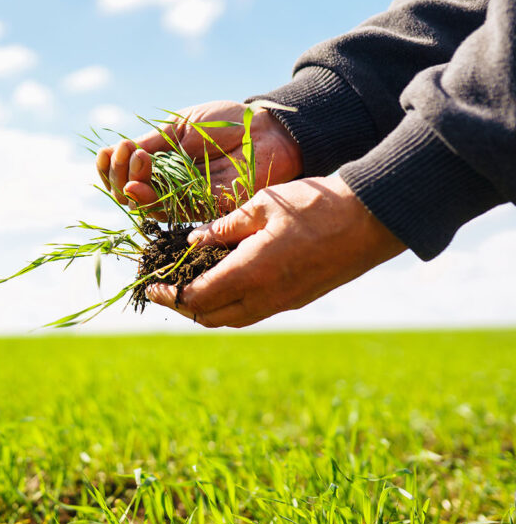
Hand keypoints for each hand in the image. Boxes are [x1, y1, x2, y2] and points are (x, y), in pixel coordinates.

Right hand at [95, 100, 302, 209]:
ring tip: (137, 159)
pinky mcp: (200, 212)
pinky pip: (166, 212)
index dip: (111, 168)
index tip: (107, 151)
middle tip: (125, 152)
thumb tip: (113, 154)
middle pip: (128, 194)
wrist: (264, 130)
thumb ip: (149, 143)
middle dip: (117, 175)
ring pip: (143, 205)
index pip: (126, 175)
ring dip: (129, 184)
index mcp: (161, 166)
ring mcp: (183, 200)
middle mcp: (169, 186)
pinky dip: (147, 199)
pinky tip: (139, 183)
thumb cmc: (224, 124)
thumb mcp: (178, 127)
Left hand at [146, 175, 405, 326]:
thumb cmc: (316, 204)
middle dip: (182, 306)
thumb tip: (193, 241)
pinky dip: (228, 306)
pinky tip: (222, 284)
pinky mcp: (295, 300)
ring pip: (231, 319)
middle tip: (165, 289)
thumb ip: (224, 226)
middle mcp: (264, 297)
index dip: (170, 295)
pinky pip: (251, 313)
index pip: (197, 297)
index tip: (152, 286)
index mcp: (251, 273)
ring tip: (188, 289)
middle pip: (210, 316)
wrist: (372, 219)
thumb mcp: (262, 205)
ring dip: (205, 309)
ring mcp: (282, 303)